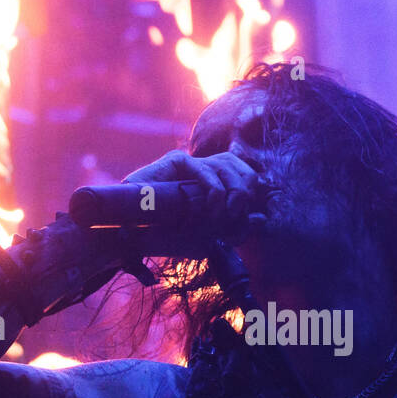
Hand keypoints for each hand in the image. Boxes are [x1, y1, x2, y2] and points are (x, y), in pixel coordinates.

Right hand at [124, 149, 266, 226]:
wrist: (134, 235)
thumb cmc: (170, 236)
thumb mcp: (209, 236)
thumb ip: (235, 227)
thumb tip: (262, 219)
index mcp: (216, 185)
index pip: (247, 176)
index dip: (254, 193)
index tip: (248, 216)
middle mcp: (206, 170)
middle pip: (241, 168)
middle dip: (245, 193)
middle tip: (234, 215)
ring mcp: (191, 164)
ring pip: (227, 165)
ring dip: (229, 192)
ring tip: (218, 215)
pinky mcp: (176, 161)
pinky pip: (203, 168)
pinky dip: (212, 189)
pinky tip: (206, 208)